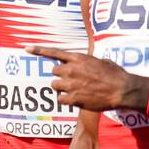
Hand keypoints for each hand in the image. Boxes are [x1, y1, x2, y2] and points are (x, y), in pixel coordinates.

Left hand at [26, 46, 148, 112]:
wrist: (122, 89)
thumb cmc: (115, 74)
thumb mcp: (101, 61)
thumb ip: (86, 61)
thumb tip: (82, 63)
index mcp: (79, 58)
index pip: (55, 53)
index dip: (39, 50)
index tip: (27, 49)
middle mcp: (72, 70)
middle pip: (54, 71)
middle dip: (61, 75)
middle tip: (72, 80)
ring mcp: (71, 84)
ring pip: (55, 85)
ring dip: (62, 88)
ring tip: (75, 90)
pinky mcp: (74, 98)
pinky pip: (60, 99)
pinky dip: (65, 100)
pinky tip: (75, 99)